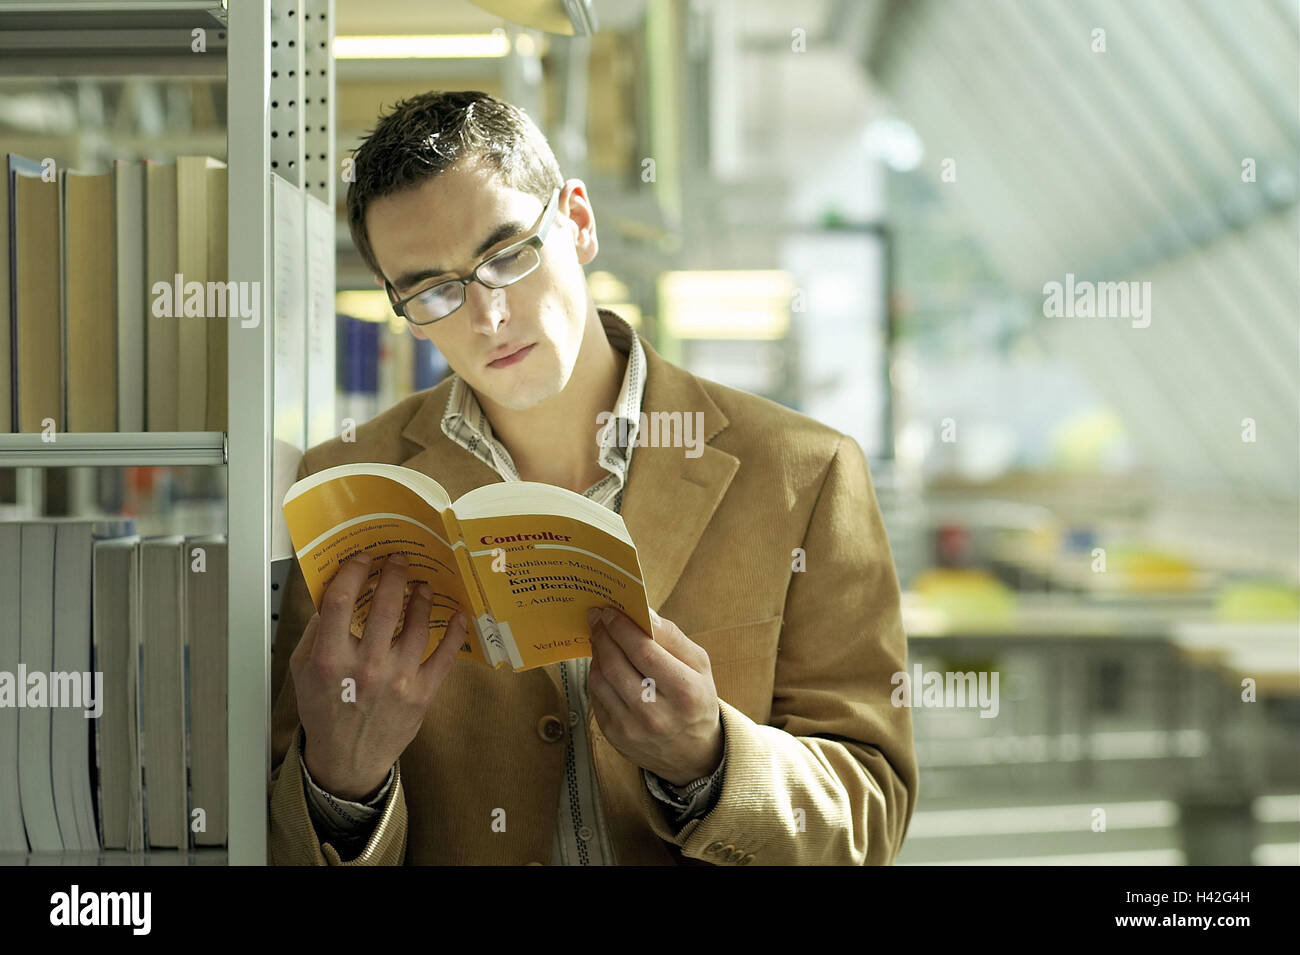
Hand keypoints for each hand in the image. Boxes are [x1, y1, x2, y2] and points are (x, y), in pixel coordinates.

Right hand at [289, 553, 465, 799]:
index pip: (340, 601)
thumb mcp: (302, 671)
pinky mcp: (422, 694)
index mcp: (328, 659)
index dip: (353, 572)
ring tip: (423, 586)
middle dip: (395, 574)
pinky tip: (457, 616)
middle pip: (384, 606)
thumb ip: (315, 631)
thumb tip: (332, 591)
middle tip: (400, 560)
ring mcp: (397, 681)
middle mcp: (364, 667)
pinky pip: (445, 656)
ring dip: (422, 598)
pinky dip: (454, 633)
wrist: (347, 759)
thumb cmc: (324, 710)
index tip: (364, 558)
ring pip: (417, 626)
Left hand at [586, 606, 722, 785]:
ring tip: (601, 639)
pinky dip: (597, 675)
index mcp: (684, 692)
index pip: (644, 651)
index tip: (610, 611)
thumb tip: (644, 613)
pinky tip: (604, 665)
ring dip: (596, 654)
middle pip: (616, 665)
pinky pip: (596, 697)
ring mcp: (632, 729)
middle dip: (603, 635)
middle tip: (597, 617)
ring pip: (600, 680)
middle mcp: (656, 714)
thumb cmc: (696, 700)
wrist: (693, 754)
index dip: (621, 627)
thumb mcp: (699, 666)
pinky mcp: (615, 736)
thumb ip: (672, 637)